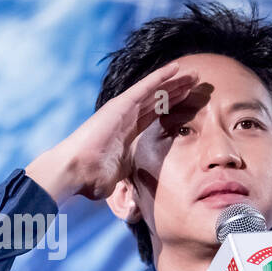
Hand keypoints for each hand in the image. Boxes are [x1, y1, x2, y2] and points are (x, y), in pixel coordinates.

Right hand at [25, 61, 199, 202]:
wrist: (75, 170)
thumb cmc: (92, 178)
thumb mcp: (121, 177)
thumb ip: (133, 178)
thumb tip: (141, 202)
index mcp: (127, 134)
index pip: (154, 118)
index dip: (171, 110)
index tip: (189, 105)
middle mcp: (125, 118)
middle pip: (157, 102)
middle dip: (176, 93)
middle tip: (196, 84)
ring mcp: (122, 110)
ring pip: (154, 91)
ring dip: (174, 82)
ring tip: (193, 74)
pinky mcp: (121, 104)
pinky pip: (145, 87)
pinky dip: (161, 76)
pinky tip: (176, 68)